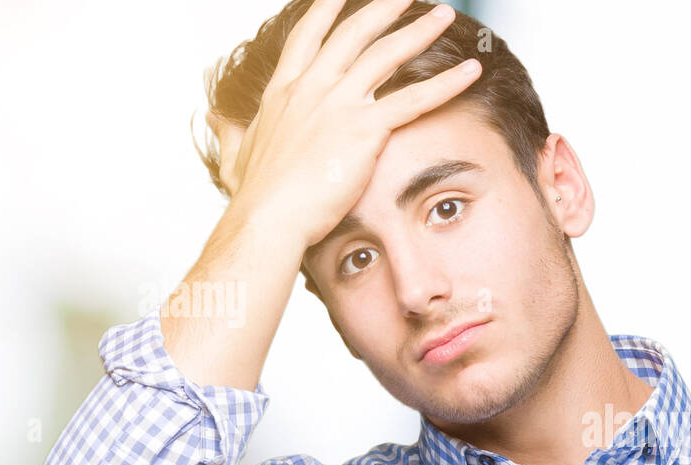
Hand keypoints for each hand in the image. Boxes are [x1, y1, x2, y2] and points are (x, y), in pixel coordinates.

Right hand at [204, 0, 480, 248]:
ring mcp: (338, 104)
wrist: (268, 217)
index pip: (308, 39)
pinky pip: (415, 99)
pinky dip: (447, 83)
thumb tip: (218, 118)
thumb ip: (230, 132)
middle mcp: (312, 88)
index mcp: (284, 92)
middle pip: (353, 34)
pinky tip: (472, 70)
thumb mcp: (234, 156)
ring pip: (387, 54)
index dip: (325, 13)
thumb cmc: (254, 198)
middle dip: (382, 9)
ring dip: (419, 30)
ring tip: (445, 14)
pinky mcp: (364, 129)